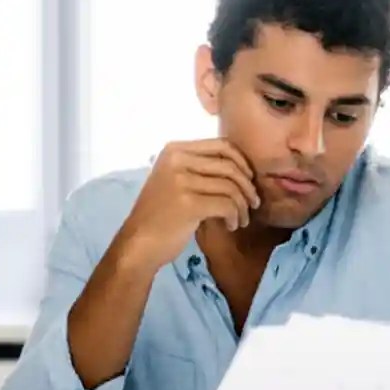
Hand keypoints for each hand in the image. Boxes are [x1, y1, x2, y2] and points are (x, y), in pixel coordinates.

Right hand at [113, 139, 259, 271]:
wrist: (137, 244)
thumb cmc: (159, 216)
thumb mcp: (174, 181)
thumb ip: (198, 168)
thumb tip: (240, 167)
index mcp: (174, 150)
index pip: (222, 145)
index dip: (242, 162)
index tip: (248, 180)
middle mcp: (177, 160)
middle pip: (230, 165)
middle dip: (247, 186)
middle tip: (252, 203)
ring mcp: (182, 181)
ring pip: (231, 186)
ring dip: (243, 206)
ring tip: (241, 219)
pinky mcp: (189, 204)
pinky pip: (227, 205)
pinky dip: (234, 216)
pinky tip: (230, 226)